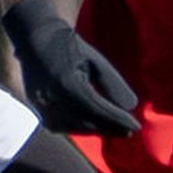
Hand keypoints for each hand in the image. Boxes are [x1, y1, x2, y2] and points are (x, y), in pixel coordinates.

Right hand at [2, 0, 140, 137]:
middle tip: (130, 131)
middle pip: (86, 121)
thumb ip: (112, 83)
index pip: (97, 108)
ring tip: (117, 129)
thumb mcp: (95, 60)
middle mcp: (51, 97)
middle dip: (110, 128)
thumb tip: (131, 106)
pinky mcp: (37, 110)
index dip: (117, 120)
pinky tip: (96, 125)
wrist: (36, 41)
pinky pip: (62, 126)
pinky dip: (81, 128)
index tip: (136, 127)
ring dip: (96, 129)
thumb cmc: (70, 48)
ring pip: (74, 127)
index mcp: (66, 82)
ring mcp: (41, 106)